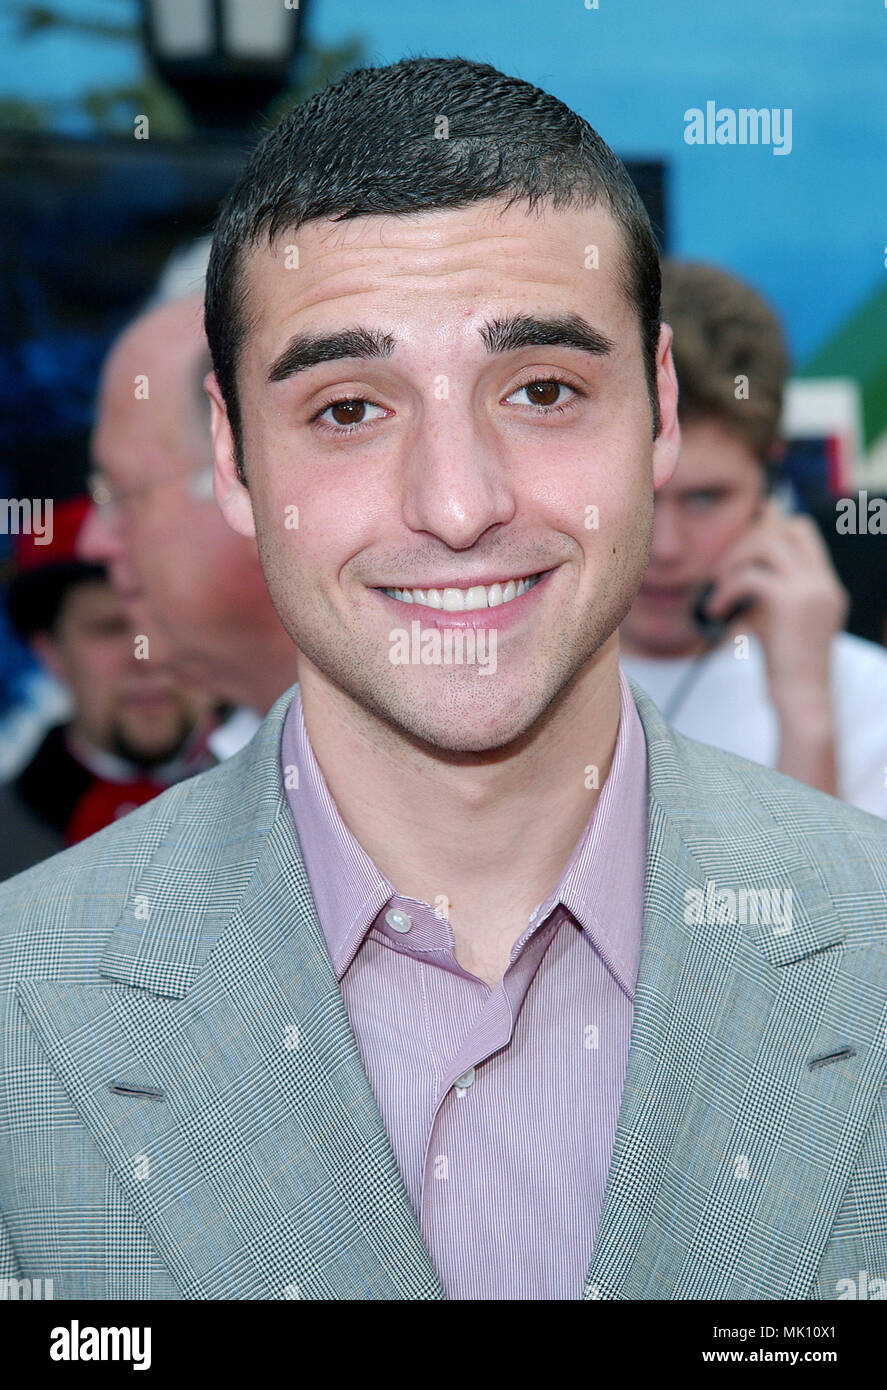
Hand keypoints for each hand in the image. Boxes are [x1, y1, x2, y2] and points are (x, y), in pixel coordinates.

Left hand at [704, 498, 848, 715]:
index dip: (770, 525)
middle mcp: (823, 582)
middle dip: (749, 539)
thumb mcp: (775, 621)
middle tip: (723, 570)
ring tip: (717, 590)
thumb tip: (733, 571)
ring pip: (769, 543)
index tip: (740, 539)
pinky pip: (750, 576)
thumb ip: (763, 592)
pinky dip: (726, 589)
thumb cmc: (785, 669)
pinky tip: (715, 611)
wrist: (802, 699)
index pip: (802, 531)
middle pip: (788, 527)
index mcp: (825, 585)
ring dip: (734, 561)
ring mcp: (811, 589)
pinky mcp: (790, 602)